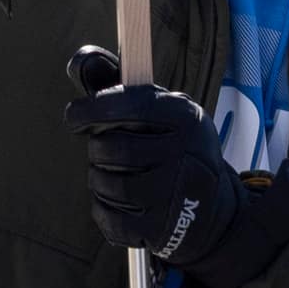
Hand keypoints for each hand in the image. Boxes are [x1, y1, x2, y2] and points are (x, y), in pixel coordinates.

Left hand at [63, 49, 288, 287]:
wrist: (213, 211)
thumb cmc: (176, 151)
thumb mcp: (163, 114)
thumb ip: (121, 89)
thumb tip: (80, 59)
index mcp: (184, 117)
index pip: (128, 104)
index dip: (91, 110)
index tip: (75, 116)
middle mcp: (183, 154)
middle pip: (109, 147)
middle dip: (97, 149)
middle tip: (106, 152)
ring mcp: (172, 194)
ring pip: (104, 183)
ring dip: (99, 179)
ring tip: (115, 176)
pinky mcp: (160, 228)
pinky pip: (107, 217)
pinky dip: (103, 209)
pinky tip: (118, 203)